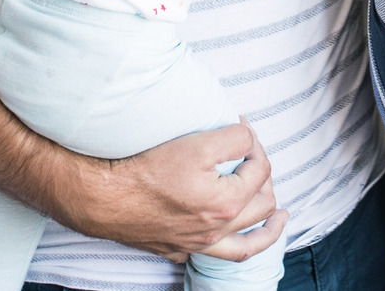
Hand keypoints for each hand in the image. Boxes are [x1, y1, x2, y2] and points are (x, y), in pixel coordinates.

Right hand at [50, 121, 286, 261]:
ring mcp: (197, 244)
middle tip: (255, 159)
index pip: (260, 169)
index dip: (255, 144)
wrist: (104, 197)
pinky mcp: (177, 249)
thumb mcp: (198, 142)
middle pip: (262, 205)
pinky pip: (215, 256)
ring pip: (247, 245)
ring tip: (281, 218)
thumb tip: (249, 139)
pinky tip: (233, 235)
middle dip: (266, 178)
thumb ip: (234, 139)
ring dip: (269, 230)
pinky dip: (233, 246)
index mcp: (228, 203)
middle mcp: (217, 230)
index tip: (242, 127)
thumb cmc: (148, 169)